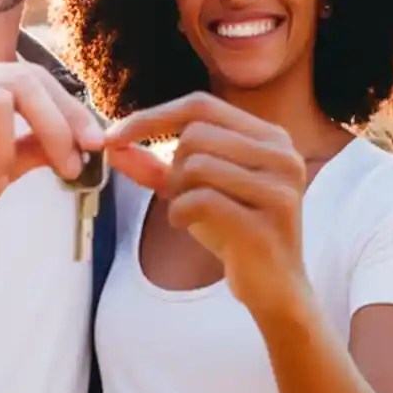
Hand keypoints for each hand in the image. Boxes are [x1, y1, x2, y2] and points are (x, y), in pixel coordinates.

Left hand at [105, 92, 309, 313]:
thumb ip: (154, 166)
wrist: (273, 288)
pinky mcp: (266, 223)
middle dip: (173, 167)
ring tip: (188, 212)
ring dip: (177, 193)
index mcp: (270, 136)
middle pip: (195, 135)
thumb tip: (111, 145)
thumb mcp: (193, 190)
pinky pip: (202, 200)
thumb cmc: (233, 231)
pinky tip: (184, 225)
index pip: (200, 105)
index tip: (115, 135)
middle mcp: (282, 155)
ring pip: (197, 165)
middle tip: (179, 195)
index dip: (153, 116)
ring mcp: (279, 188)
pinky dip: (179, 212)